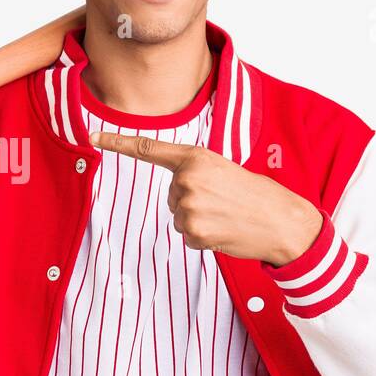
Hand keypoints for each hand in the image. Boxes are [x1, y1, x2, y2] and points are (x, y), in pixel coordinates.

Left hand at [88, 130, 322, 266]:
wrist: (283, 222)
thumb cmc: (256, 195)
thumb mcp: (224, 170)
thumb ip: (195, 174)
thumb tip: (177, 194)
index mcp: (195, 158)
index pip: (149, 149)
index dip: (118, 143)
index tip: (92, 137)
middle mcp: (187, 179)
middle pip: (171, 195)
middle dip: (193, 201)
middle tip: (224, 201)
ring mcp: (188, 206)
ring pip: (178, 216)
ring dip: (199, 220)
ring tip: (227, 216)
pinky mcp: (193, 231)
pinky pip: (187, 236)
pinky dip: (204, 238)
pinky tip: (225, 231)